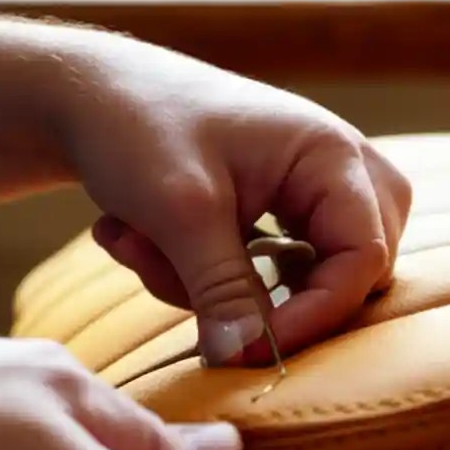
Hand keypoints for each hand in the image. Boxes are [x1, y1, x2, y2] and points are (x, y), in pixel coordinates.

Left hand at [53, 36, 412, 365]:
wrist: (87, 92)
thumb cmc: (137, 127)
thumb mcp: (179, 212)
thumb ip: (222, 289)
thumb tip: (245, 357)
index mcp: (330, 154)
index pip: (362, 256)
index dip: (317, 313)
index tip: (255, 351)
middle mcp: (336, 170)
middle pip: (348, 271)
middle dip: (269, 298)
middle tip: (199, 302)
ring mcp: (309, 191)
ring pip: (301, 278)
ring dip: (220, 287)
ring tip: (140, 248)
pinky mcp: (276, 212)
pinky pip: (265, 272)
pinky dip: (203, 276)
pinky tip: (141, 243)